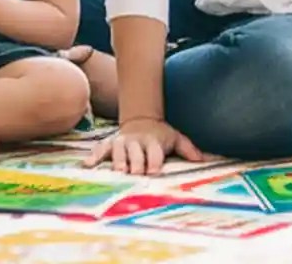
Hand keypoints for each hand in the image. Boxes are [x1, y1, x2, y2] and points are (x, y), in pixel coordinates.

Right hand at [85, 117, 202, 175]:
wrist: (140, 118)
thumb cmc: (160, 134)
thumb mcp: (175, 137)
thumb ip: (188, 149)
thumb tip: (204, 160)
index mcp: (153, 141)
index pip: (154, 152)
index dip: (154, 161)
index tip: (153, 171)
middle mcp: (136, 141)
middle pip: (135, 153)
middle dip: (135, 162)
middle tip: (135, 172)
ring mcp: (121, 142)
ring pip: (118, 151)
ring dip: (118, 160)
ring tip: (118, 170)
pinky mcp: (109, 143)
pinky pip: (100, 149)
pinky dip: (94, 156)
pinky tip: (88, 165)